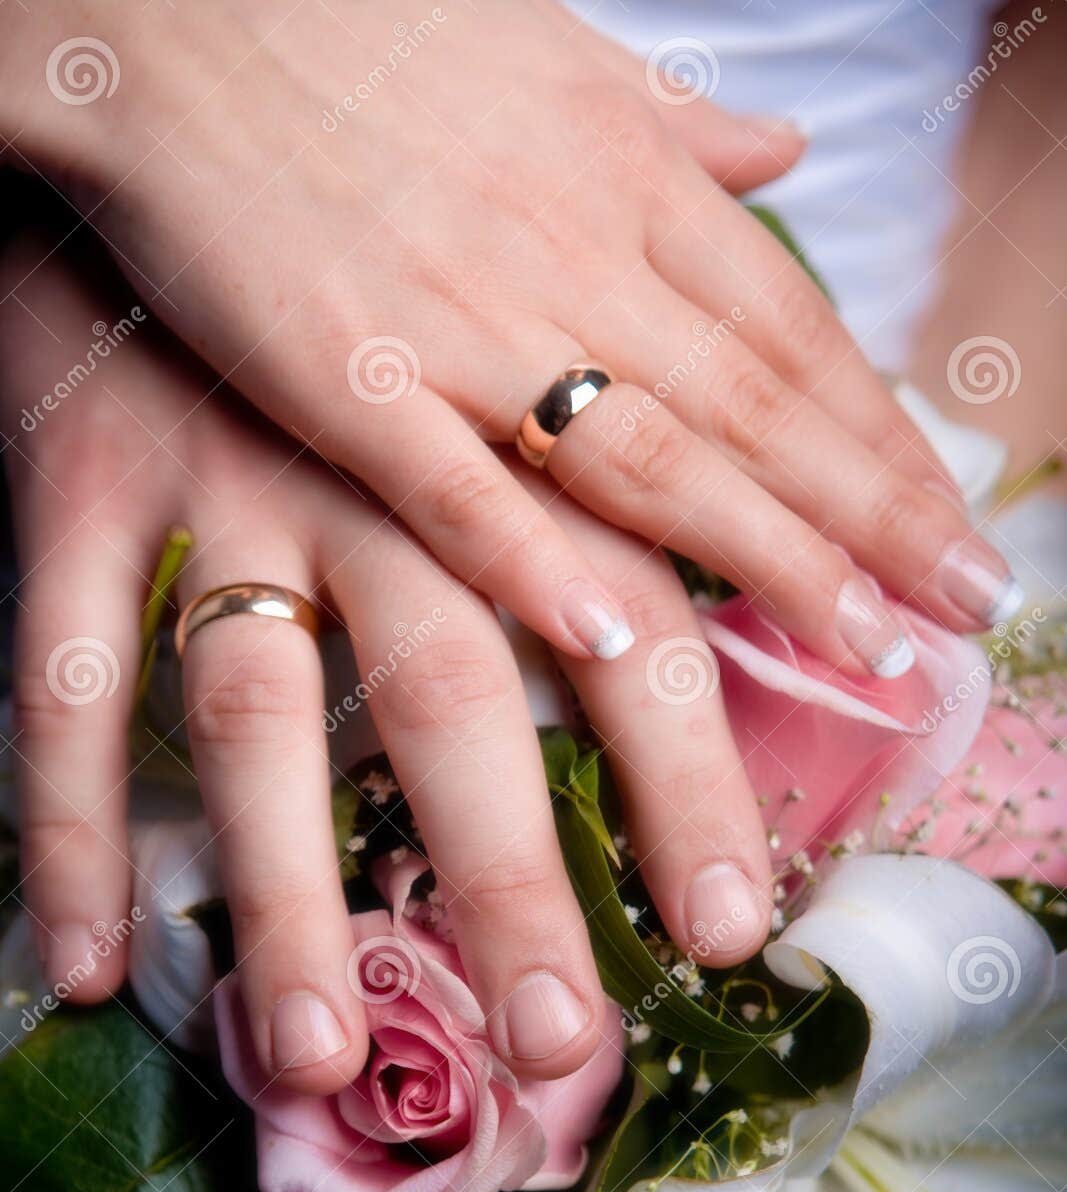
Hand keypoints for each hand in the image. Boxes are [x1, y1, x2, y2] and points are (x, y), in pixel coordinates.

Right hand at [0, 236, 773, 1092]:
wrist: (181, 71)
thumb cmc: (389, 197)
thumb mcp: (540, 234)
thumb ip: (665, 266)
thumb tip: (787, 167)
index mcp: (508, 440)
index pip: (634, 630)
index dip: (692, 783)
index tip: (729, 929)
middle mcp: (378, 478)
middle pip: (459, 707)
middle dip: (511, 887)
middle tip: (560, 1051)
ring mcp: (221, 485)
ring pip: (255, 719)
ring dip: (281, 900)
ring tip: (313, 1063)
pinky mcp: (78, 484)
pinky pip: (62, 673)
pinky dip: (66, 822)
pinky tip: (83, 963)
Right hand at [7, 0, 1017, 676]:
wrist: (165, 0)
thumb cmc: (358, 24)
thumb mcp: (548, 48)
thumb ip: (672, 126)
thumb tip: (781, 154)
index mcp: (622, 174)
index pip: (791, 329)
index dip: (883, 439)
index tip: (954, 526)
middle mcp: (571, 251)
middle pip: (756, 407)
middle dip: (876, 518)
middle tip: (966, 610)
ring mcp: (461, 321)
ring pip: (645, 455)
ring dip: (765, 556)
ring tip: (862, 645)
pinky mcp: (346, 377)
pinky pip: (457, 486)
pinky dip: (540, 558)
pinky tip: (624, 634)